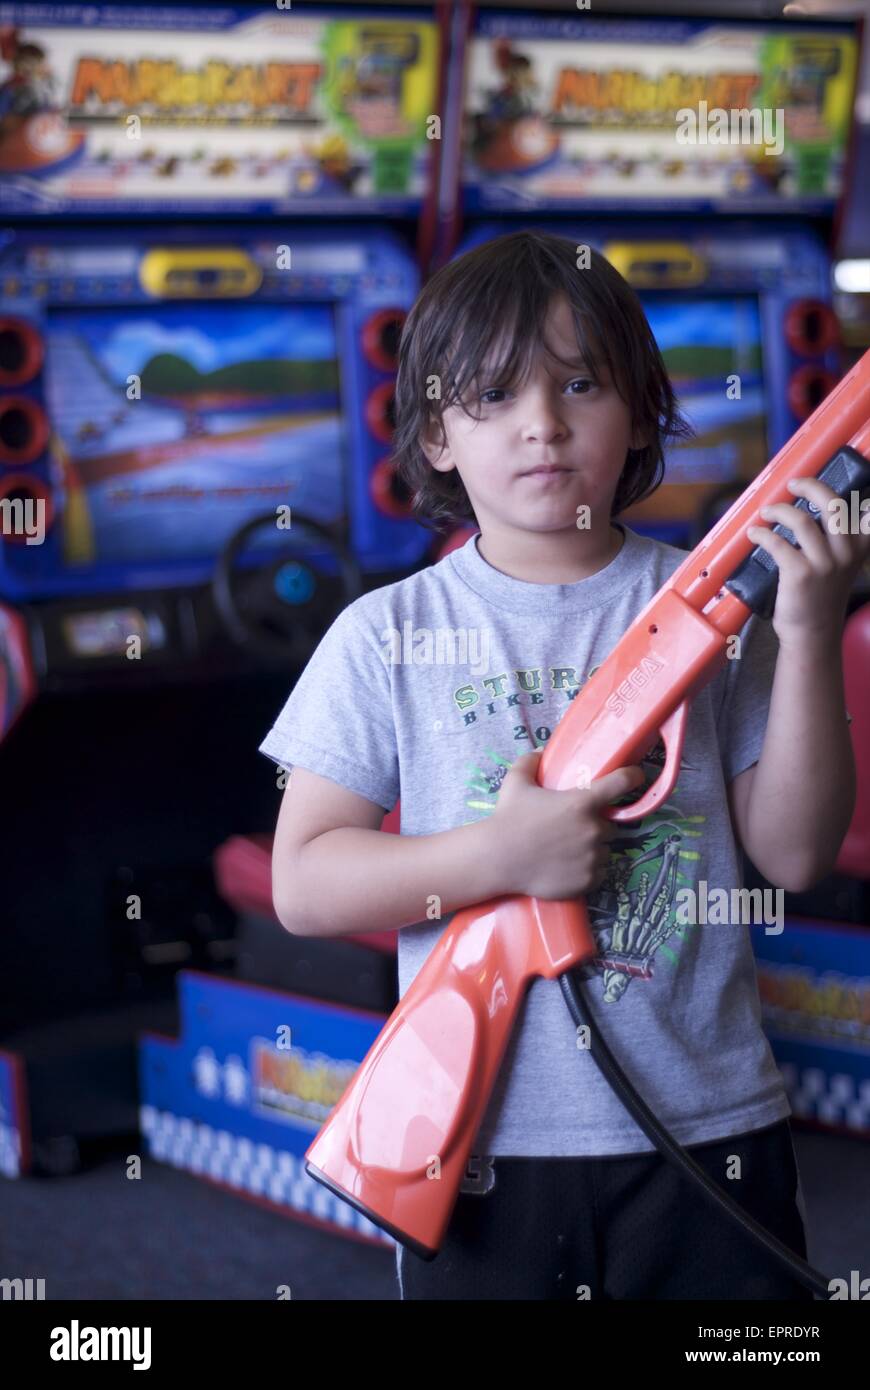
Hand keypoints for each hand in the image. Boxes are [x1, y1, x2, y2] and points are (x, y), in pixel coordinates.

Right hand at [487, 748, 644, 900]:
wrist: (497, 860)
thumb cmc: (508, 818)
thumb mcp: (516, 782)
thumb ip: (530, 762)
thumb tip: (540, 751)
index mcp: (582, 802)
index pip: (620, 783)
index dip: (632, 776)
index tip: (636, 776)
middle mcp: (594, 829)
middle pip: (609, 825)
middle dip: (596, 825)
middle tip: (573, 828)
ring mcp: (593, 857)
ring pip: (604, 850)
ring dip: (593, 848)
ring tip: (569, 850)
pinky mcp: (588, 880)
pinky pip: (599, 872)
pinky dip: (589, 870)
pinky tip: (569, 867)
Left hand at [746, 475, 869, 647]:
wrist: (813, 633)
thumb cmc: (821, 596)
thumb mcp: (842, 566)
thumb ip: (838, 540)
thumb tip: (813, 508)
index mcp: (859, 547)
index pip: (867, 513)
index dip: (859, 495)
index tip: (840, 479)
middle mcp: (846, 552)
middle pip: (832, 504)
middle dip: (809, 486)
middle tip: (794, 486)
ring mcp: (824, 563)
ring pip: (801, 519)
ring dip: (778, 510)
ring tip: (768, 512)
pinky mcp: (800, 574)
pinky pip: (777, 542)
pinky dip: (762, 533)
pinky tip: (756, 533)